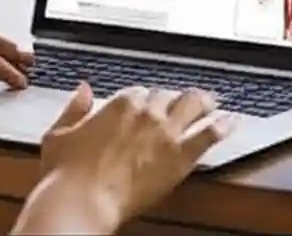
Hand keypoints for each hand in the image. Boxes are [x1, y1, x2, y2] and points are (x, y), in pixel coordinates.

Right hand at [26, 84, 234, 232]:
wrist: (82, 201)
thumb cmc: (66, 174)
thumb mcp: (60, 134)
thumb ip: (74, 108)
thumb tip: (84, 90)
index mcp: (120, 103)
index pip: (142, 92)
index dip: (147, 99)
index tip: (149, 105)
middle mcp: (148, 112)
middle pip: (169, 96)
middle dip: (175, 99)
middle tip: (183, 103)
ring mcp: (167, 133)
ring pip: (195, 105)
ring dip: (205, 102)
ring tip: (213, 103)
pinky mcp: (181, 156)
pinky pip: (210, 134)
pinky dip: (223, 126)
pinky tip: (232, 122)